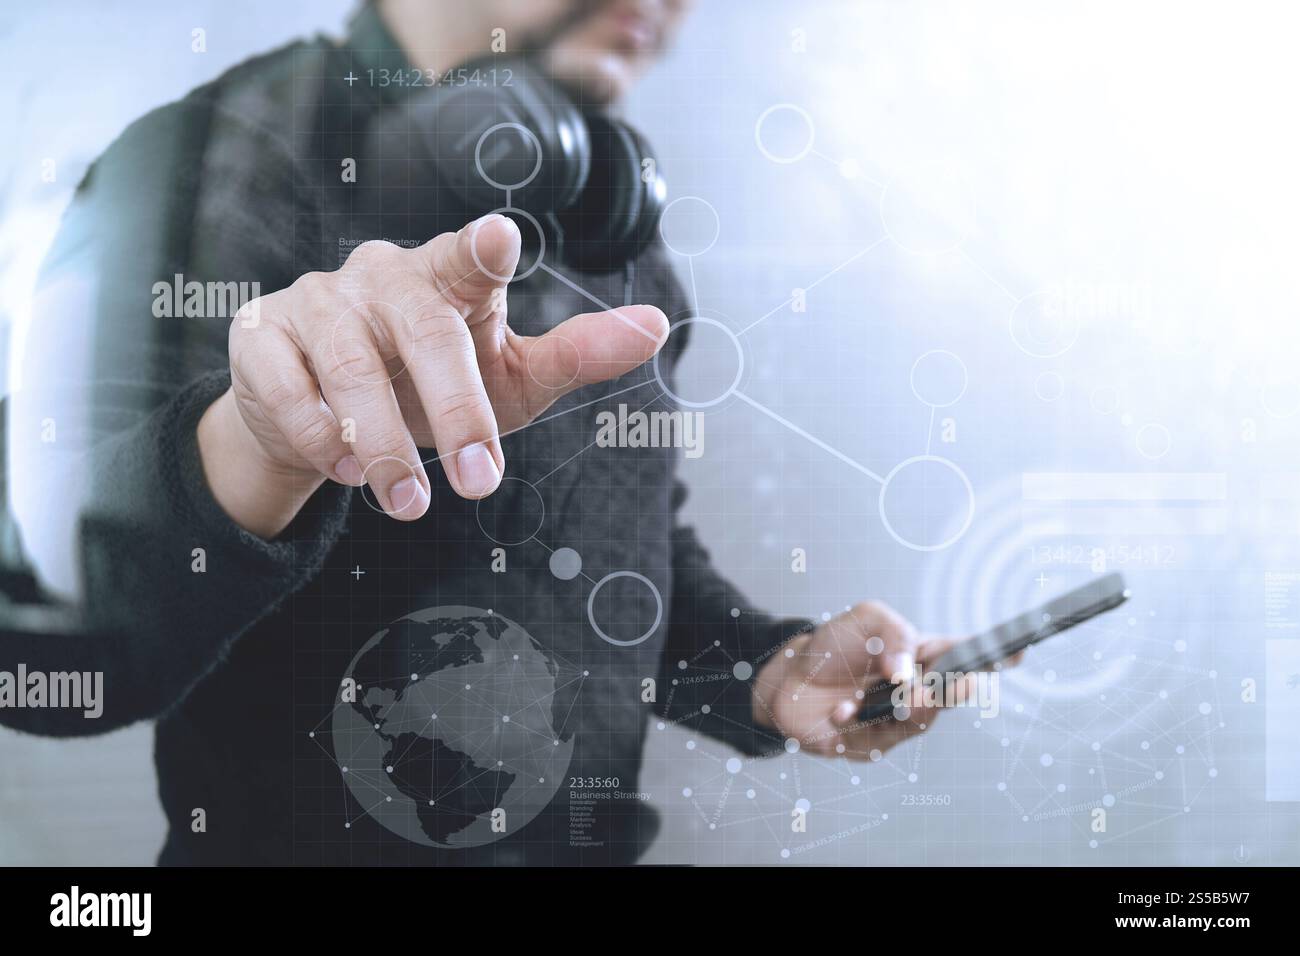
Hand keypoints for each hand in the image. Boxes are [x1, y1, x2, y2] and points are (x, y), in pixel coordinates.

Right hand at [199, 214, 668, 535]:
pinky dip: (317, 434)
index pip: (469, 257)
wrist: (323, 419)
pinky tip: (343, 469)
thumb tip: (657, 326)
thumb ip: (576, 353)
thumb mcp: (509, 377)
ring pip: (350, 367)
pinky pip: (285, 386)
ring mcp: (317, 301)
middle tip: (477, 482)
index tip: (501, 239)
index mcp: (448, 278)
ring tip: (408, 501)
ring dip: (381, 442)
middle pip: (423, 332)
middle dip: (454, 412)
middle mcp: (382, 277)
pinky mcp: (261, 336)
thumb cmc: (430, 388)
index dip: (483, 249)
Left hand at [751, 601, 1016, 758]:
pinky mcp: (869, 746)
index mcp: (923, 656)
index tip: (1016, 653)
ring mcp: (896, 722)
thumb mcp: (865, 619)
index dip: (993, 657)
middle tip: (956, 684)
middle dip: (954, 692)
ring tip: (901, 695)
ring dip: (909, 709)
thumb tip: (906, 670)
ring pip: (918, 723)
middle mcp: (917, 692)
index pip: (965, 656)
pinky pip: (874, 742)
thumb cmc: (834, 645)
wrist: (787, 678)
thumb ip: (893, 633)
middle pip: (949, 697)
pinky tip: (839, 712)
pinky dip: (855, 725)